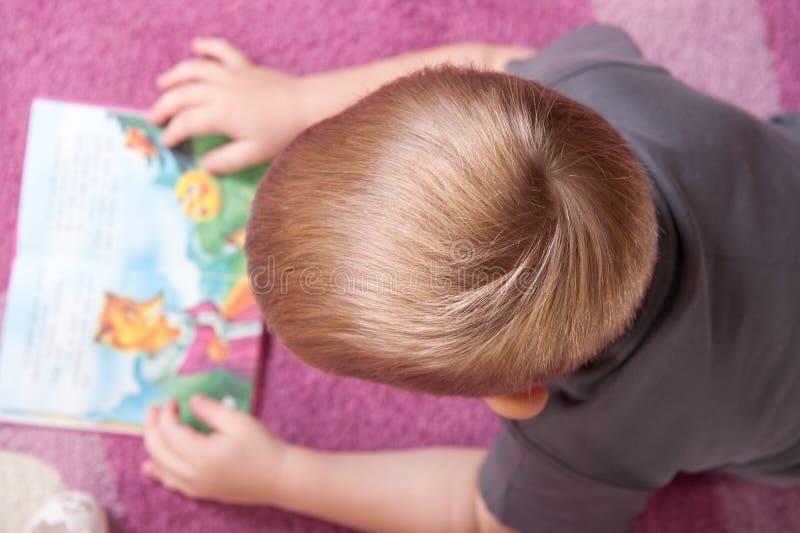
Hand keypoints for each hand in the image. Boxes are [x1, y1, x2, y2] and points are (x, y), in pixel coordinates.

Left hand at [141, 394, 287, 504]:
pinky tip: (151, 466)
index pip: (170, 432)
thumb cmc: (262, 447)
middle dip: (153, 427)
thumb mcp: (238, 421)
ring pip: (161, 468)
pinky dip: (159, 472)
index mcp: (201, 455)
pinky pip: (172, 483)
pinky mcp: (202, 492)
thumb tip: (191, 400)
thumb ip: (211, 410)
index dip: (167, 413)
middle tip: (156, 409)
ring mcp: (196, 486)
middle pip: (158, 450)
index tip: (174, 399)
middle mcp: (193, 474)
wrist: (279, 477)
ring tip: (152, 428)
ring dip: (153, 447)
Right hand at [148, 38, 307, 173]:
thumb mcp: (254, 154)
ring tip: (162, 84)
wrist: (308, 106)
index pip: (186, 122)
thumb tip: (204, 165)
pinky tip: (196, 46)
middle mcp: (221, 90)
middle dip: (164, 106)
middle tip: (154, 118)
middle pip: (182, 94)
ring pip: (195, 68)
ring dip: (175, 75)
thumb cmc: (283, 133)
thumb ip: (226, 161)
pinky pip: (222, 49)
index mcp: (221, 114)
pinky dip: (208, 46)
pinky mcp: (245, 65)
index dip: (173, 133)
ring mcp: (232, 74)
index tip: (167, 143)